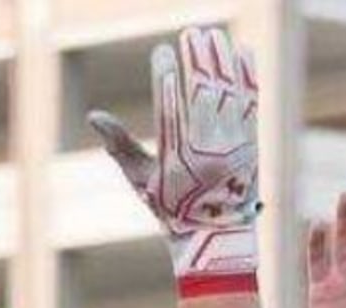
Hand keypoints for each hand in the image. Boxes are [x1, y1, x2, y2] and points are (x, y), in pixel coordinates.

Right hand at [88, 27, 259, 281]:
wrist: (218, 237)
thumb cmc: (173, 209)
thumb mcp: (141, 181)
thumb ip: (120, 146)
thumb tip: (94, 116)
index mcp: (175, 159)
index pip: (169, 109)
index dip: (164, 77)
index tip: (162, 50)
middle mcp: (206, 152)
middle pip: (201, 95)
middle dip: (197, 59)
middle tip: (191, 32)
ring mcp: (232, 148)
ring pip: (228, 95)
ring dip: (221, 60)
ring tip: (213, 34)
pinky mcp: (252, 145)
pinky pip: (251, 104)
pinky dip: (248, 75)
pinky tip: (242, 50)